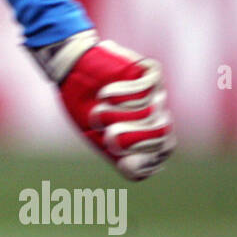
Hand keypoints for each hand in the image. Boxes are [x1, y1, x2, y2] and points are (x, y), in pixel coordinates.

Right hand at [35, 30, 175, 180]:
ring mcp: (157, 93)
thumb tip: (130, 163)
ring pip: (149, 114)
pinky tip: (105, 93)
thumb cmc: (84, 107)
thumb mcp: (95, 137)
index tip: (123, 160)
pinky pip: (143, 91)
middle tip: (109, 135)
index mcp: (147, 132)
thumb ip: (115, 154)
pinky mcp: (151, 73)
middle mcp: (157, 113)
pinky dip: (119, 95)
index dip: (147, 160)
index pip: (163, 151)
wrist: (73, 72)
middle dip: (131, 140)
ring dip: (116, 115)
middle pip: (161, 136)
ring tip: (100, 108)